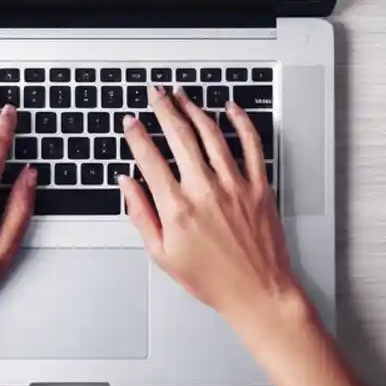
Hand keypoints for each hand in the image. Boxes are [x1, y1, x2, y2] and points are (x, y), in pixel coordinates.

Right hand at [118, 86, 300, 329]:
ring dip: (193, 109)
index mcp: (177, 208)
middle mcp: (205, 191)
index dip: (136, 135)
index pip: (150, 158)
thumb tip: (127, 184)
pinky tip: (230, 108)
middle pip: (179, 136)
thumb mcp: (162, 255)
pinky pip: (251, 145)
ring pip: (211, 133)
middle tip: (155, 94)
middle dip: (163, 109)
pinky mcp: (259, 186)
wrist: (257, 292)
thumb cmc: (211, 279)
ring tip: (182, 95)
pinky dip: (241, 122)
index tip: (130, 122)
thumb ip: (141, 215)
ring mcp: (234, 185)